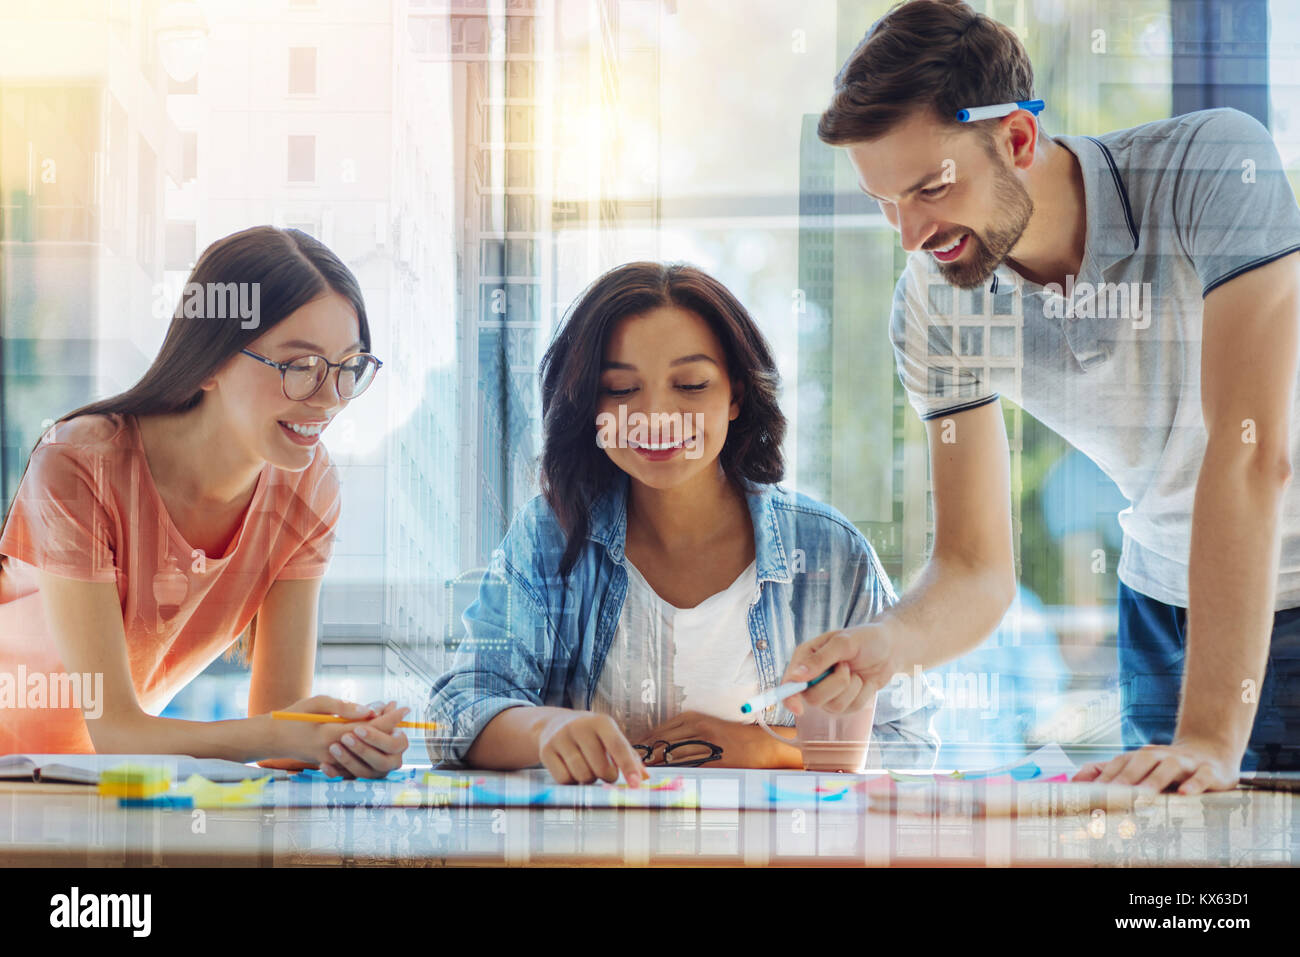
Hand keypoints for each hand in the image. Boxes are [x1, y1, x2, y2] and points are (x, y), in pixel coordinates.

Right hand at [276, 696, 410, 778]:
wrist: (275, 739)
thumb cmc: (295, 716)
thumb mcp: (318, 702)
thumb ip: (344, 707)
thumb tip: (369, 711)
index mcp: (332, 733)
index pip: (370, 728)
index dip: (390, 718)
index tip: (403, 707)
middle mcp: (335, 750)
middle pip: (373, 742)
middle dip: (390, 726)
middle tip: (396, 709)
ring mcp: (334, 760)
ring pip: (368, 752)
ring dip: (381, 735)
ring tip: (388, 716)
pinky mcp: (333, 764)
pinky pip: (358, 758)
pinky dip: (369, 744)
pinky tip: (373, 728)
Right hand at [537, 711, 645, 786]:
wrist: (554, 724)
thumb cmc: (590, 735)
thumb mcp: (609, 737)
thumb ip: (628, 756)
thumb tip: (644, 778)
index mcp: (601, 721)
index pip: (618, 746)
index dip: (629, 767)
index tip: (637, 784)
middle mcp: (580, 726)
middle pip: (600, 767)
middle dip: (607, 776)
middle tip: (605, 771)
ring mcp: (561, 738)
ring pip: (582, 775)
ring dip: (589, 779)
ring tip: (587, 768)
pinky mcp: (546, 751)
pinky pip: (564, 779)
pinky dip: (571, 781)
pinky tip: (571, 770)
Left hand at [634, 711, 798, 768]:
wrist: (766, 746)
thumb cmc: (739, 736)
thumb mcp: (712, 726)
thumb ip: (689, 732)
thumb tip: (664, 745)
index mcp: (698, 718)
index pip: (662, 729)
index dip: (646, 741)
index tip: (633, 749)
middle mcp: (699, 729)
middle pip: (663, 741)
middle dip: (646, 752)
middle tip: (631, 762)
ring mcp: (707, 745)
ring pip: (673, 754)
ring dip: (655, 763)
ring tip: (642, 771)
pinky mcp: (715, 761)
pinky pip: (688, 767)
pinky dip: (674, 772)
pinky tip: (665, 779)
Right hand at [780, 622, 901, 715]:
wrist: (891, 648)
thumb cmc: (866, 639)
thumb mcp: (844, 642)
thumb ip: (820, 659)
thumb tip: (796, 676)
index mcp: (806, 657)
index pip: (789, 682)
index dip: (789, 697)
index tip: (798, 708)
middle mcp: (813, 677)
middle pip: (812, 698)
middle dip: (835, 685)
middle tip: (846, 666)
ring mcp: (828, 692)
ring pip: (833, 706)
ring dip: (851, 689)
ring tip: (857, 672)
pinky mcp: (844, 702)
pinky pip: (850, 709)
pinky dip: (862, 694)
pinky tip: (864, 681)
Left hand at [1071, 737, 1240, 793]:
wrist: (1211, 753)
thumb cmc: (1166, 766)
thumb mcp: (1138, 766)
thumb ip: (1107, 771)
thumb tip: (1073, 780)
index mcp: (1141, 756)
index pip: (1119, 764)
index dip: (1105, 778)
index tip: (1090, 794)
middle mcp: (1160, 756)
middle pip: (1140, 762)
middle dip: (1125, 778)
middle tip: (1112, 795)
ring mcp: (1185, 762)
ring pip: (1169, 767)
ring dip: (1155, 780)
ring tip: (1144, 795)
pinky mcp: (1209, 771)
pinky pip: (1202, 776)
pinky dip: (1193, 784)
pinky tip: (1184, 794)